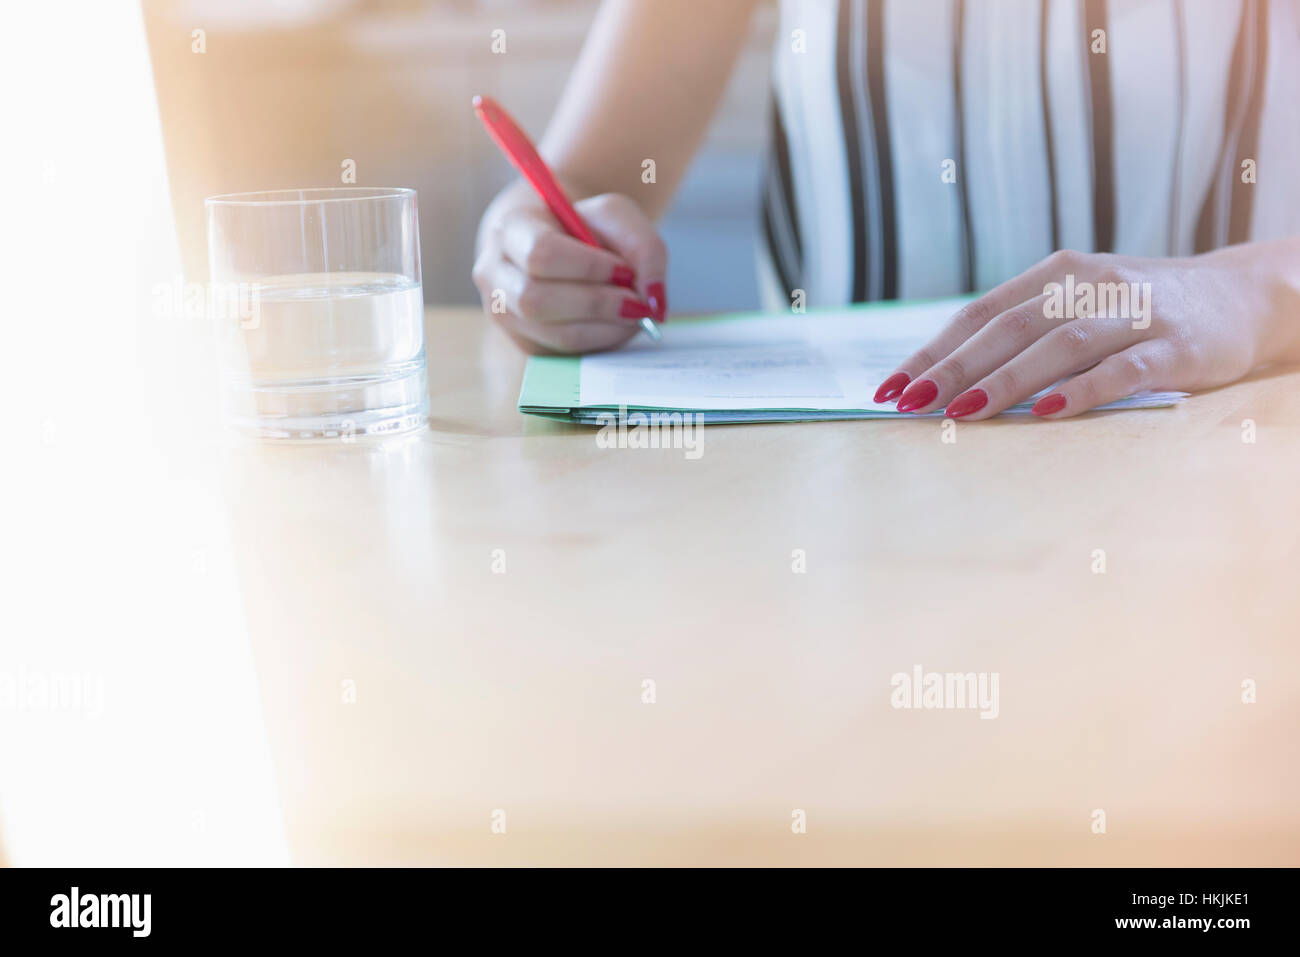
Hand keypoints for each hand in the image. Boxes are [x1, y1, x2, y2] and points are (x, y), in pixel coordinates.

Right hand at [472, 189, 666, 354]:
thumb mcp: (617, 217)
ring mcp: (504, 315)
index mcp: (510, 230)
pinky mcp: (525, 343)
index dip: (587, 267)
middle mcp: (494, 275)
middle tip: (636, 302)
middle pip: (536, 301)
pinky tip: (618, 324)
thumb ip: (644, 248)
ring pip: (553, 334)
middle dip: (596, 304)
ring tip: (635, 313)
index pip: (541, 254)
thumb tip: (654, 300)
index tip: (625, 271)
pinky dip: (600, 341)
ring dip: (604, 328)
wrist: (557, 242)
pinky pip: (564, 352)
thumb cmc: (584, 225)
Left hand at [873, 243, 1299, 418]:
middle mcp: (1089, 286)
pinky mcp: (1175, 346)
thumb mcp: (1076, 304)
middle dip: (952, 369)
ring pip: (1058, 345)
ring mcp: (1133, 313)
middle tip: (911, 404)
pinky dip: (1081, 390)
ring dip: (1005, 380)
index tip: (890, 388)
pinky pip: (1122, 369)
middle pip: (1009, 328)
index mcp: (1056, 274)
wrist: (1241, 296)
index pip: (979, 315)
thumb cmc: (1136, 311)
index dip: (932, 352)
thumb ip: (1022, 330)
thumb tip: (944, 375)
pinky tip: (1045, 412)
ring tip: (963, 412)